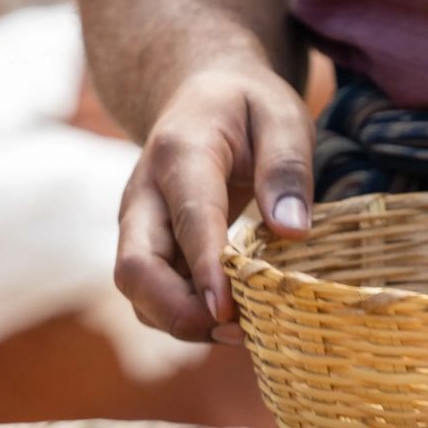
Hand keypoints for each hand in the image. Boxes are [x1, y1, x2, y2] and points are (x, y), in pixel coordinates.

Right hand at [114, 61, 313, 343]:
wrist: (200, 96)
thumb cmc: (246, 108)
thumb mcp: (281, 116)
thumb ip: (287, 168)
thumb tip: (292, 230)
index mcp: (180, 153)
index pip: (187, 218)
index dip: (205, 269)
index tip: (227, 311)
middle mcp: (144, 196)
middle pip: (135, 268)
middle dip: (178, 311)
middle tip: (236, 331)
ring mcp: (139, 228)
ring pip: (139, 293)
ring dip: (183, 322)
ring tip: (243, 331)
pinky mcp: (149, 251)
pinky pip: (154, 297)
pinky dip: (186, 318)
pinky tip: (231, 321)